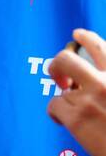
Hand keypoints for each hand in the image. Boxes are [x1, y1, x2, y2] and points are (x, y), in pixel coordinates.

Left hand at [48, 29, 105, 155]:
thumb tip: (93, 80)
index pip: (100, 47)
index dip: (86, 38)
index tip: (77, 34)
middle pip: (68, 59)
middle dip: (57, 64)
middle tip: (58, 75)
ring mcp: (91, 97)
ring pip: (59, 84)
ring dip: (60, 94)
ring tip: (66, 104)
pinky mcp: (77, 116)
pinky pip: (53, 105)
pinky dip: (55, 113)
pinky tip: (65, 121)